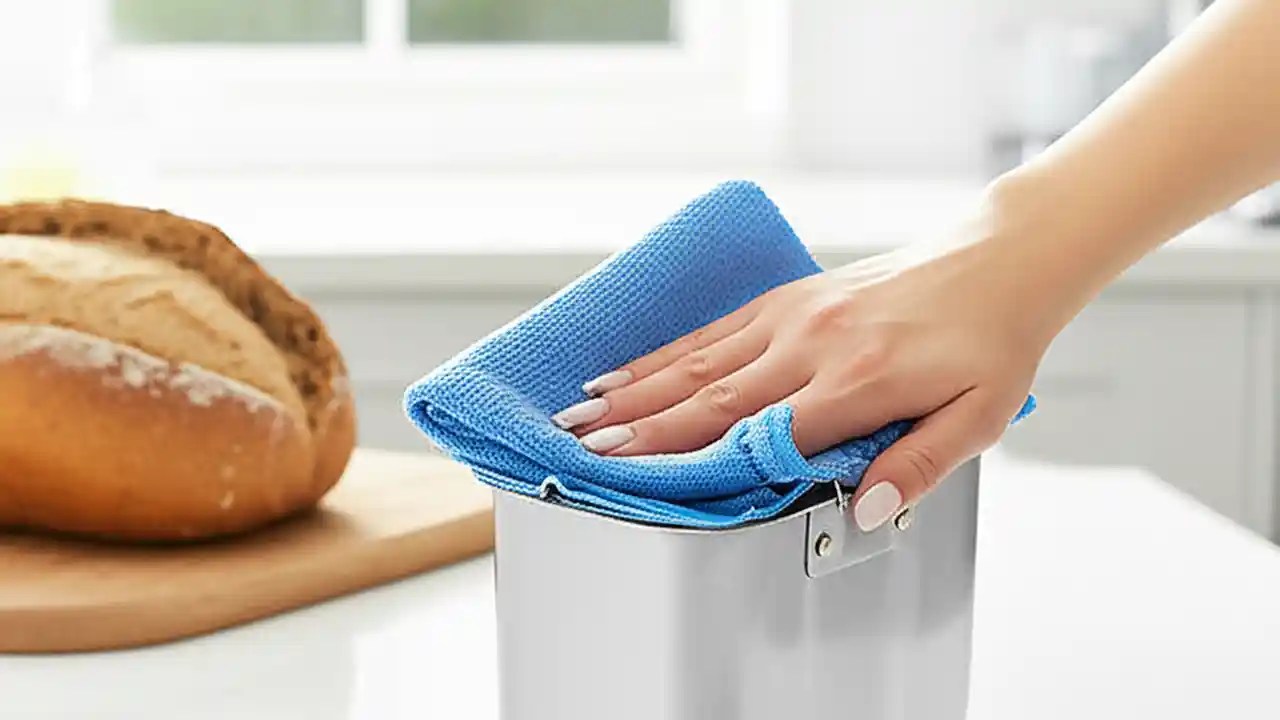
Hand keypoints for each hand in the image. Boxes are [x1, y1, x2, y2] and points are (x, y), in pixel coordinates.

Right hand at [552, 205, 1064, 531]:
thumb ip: (919, 464)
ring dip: (636, 389)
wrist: (998, 259)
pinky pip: (715, 331)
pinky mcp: (788, 300)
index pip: (758, 431)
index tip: (634, 473)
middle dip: (640, 427)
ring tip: (580, 412)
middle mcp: (813, 344)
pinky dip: (664, 354)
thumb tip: (868, 511)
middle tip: (581, 449)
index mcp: (859, 382)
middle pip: (711, 395)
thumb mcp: (979, 416)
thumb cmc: (991, 344)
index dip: (690, 455)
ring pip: (699, 361)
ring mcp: (794, 316)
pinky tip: (627, 370)